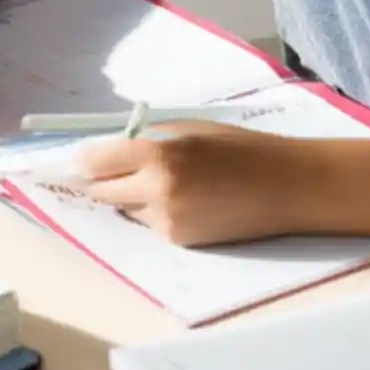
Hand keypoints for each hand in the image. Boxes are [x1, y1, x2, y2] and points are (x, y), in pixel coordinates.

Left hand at [75, 121, 312, 245]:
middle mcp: (156, 190)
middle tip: (113, 172)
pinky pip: (151, 225)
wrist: (288, 186)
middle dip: (104, 182)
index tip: (81, 160)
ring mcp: (166, 220)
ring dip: (133, 198)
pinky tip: (189, 201)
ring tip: (169, 184)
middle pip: (101, 192)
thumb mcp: (192, 129)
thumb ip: (148, 140)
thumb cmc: (241, 149)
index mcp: (158, 155)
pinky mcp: (179, 240)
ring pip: (126, 210)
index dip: (86, 161)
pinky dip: (157, 214)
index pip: (97, 161)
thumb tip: (108, 151)